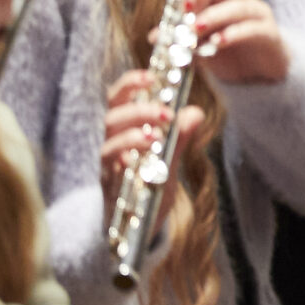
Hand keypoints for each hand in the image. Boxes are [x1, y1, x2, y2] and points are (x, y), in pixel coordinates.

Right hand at [101, 67, 205, 208]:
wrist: (134, 229)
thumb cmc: (149, 186)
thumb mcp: (169, 160)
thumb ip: (179, 137)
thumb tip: (196, 112)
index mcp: (125, 131)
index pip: (118, 99)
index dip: (130, 83)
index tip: (150, 76)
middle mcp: (112, 146)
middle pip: (112, 117)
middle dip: (138, 110)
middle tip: (165, 113)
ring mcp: (109, 168)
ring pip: (108, 145)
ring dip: (133, 137)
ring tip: (157, 137)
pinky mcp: (111, 190)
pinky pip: (112, 174)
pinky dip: (127, 164)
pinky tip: (144, 163)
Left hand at [179, 0, 287, 86]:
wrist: (256, 75)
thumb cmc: (227, 50)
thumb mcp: (199, 42)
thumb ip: (180, 36)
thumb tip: (155, 35)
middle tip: (186, 6)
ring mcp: (258, 15)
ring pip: (239, 5)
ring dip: (214, 15)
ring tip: (195, 29)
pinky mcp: (268, 35)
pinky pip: (253, 29)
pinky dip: (233, 34)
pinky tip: (217, 43)